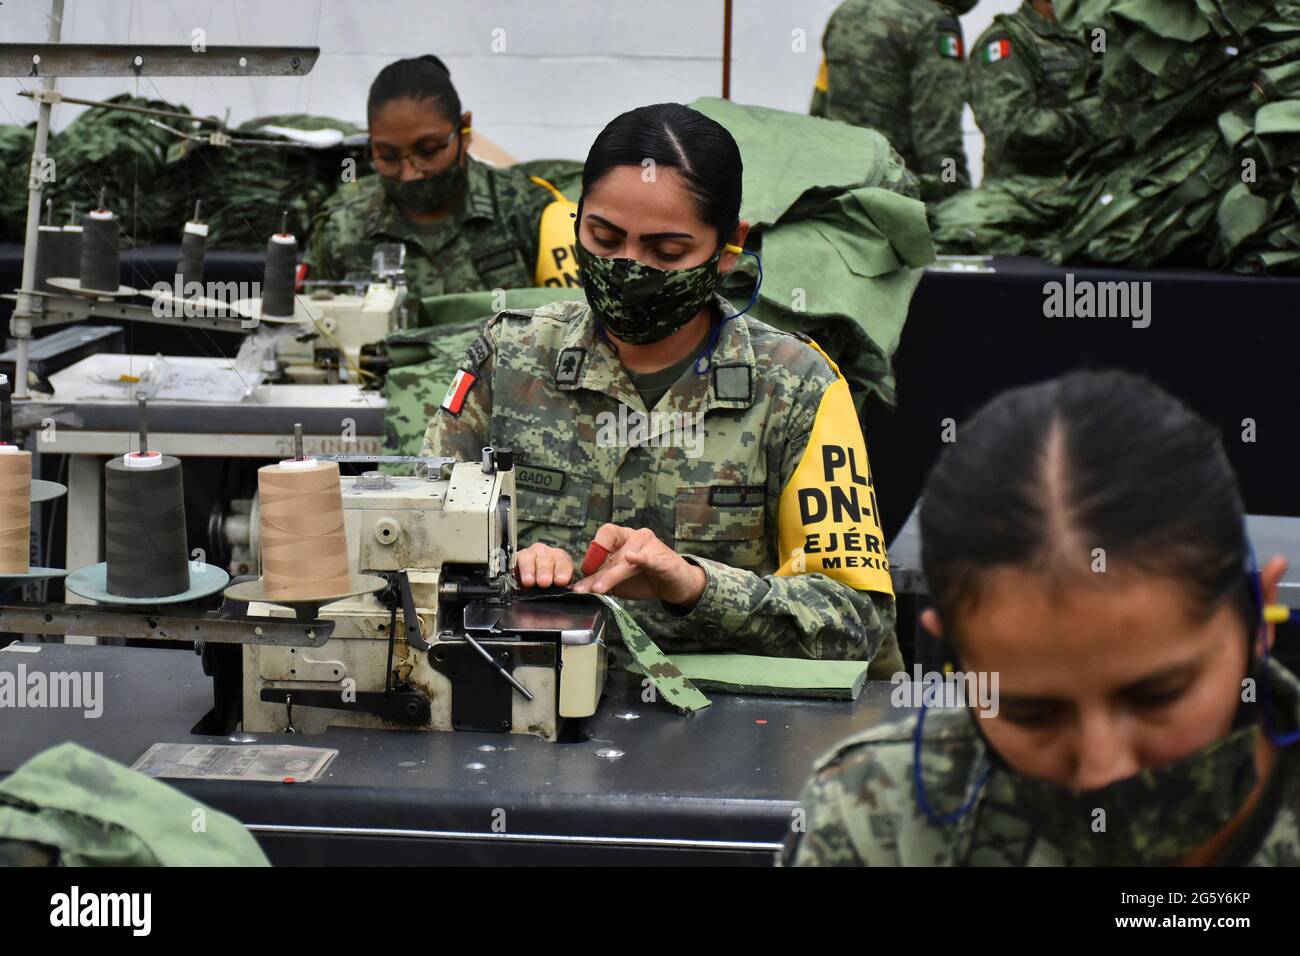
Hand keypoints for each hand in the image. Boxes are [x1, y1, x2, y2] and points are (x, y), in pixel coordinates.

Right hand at [514, 542, 573, 587]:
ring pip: (529, 558)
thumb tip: (574, 593)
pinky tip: (519, 578)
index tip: (561, 580)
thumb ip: (565, 589)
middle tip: (545, 582)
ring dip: (529, 570)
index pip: (563, 561)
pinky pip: (516, 561)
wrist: (530, 588)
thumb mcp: (559, 588)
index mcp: (560, 558)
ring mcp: (529, 554)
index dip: (562, 570)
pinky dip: (517, 571)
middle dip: (545, 571)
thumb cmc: (548, 586)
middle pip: (545, 559)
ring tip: (529, 581)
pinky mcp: (515, 559)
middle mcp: (545, 553)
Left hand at [571, 524, 706, 607]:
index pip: (604, 535)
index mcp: (623, 537)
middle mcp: (636, 537)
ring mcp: (650, 547)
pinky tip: (631, 558)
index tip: (584, 572)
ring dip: (611, 575)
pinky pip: (649, 559)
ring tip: (599, 588)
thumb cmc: (645, 578)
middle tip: (584, 587)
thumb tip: (576, 587)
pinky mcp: (662, 561)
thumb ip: (600, 579)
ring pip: (626, 560)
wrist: (675, 585)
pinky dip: (640, 559)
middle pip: (612, 552)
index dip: (592, 552)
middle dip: (597, 572)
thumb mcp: (618, 579)